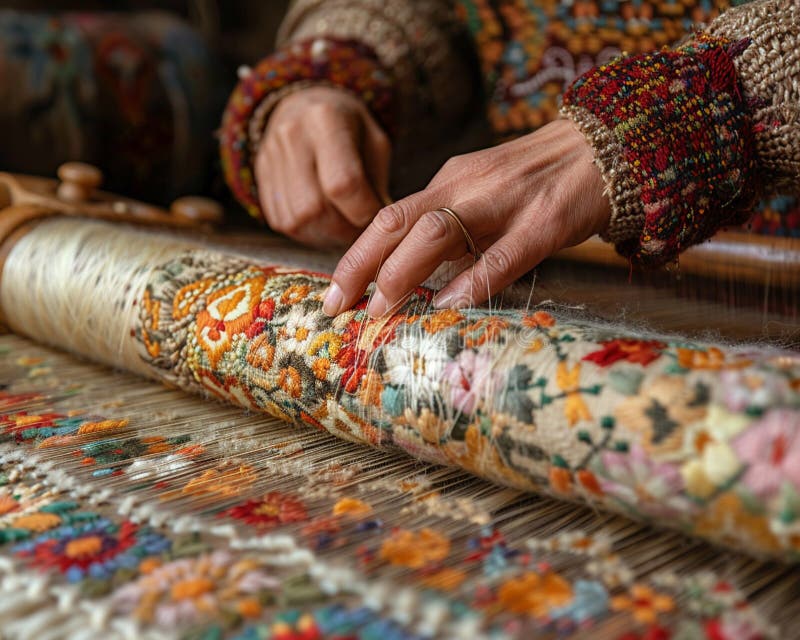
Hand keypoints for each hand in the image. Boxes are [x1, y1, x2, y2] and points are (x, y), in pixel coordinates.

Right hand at [255, 86, 390, 247]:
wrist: (306, 106)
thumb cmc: (350, 127)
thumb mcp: (375, 142)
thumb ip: (378, 182)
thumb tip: (378, 224)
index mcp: (325, 120)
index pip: (342, 183)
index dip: (363, 211)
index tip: (376, 216)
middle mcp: (291, 136)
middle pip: (315, 207)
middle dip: (343, 229)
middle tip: (361, 229)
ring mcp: (271, 157)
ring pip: (296, 220)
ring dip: (325, 235)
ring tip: (344, 227)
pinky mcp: (260, 177)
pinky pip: (282, 221)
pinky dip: (308, 232)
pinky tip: (324, 223)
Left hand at [322, 118, 610, 316]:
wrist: (604, 146)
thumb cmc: (538, 181)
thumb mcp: (483, 195)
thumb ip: (453, 232)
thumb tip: (419, 281)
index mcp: (448, 182)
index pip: (388, 218)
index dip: (357, 257)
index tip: (335, 293)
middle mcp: (465, 187)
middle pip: (396, 221)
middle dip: (360, 265)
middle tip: (337, 306)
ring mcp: (503, 202)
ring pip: (436, 232)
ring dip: (402, 273)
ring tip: (380, 310)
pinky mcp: (543, 221)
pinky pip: (500, 255)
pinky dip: (470, 282)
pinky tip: (448, 305)